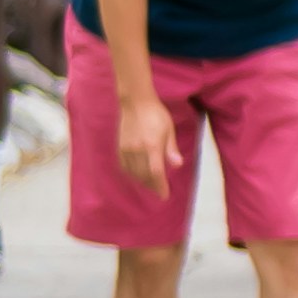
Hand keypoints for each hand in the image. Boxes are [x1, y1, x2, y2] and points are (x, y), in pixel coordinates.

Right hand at [119, 79, 183, 197]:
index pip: (156, 172)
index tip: (164, 195)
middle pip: (143, 175)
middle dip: (152, 186)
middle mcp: (137, 150)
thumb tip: (178, 165)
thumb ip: (171, 149)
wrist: (135, 102)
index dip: (160, 186)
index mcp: (152, 146)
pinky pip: (124, 166)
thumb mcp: (169, 129)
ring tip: (150, 185)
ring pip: (133, 172)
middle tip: (159, 191)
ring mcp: (126, 149)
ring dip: (142, 181)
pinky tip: (137, 175)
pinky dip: (131, 174)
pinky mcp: (119, 147)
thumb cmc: (156, 114)